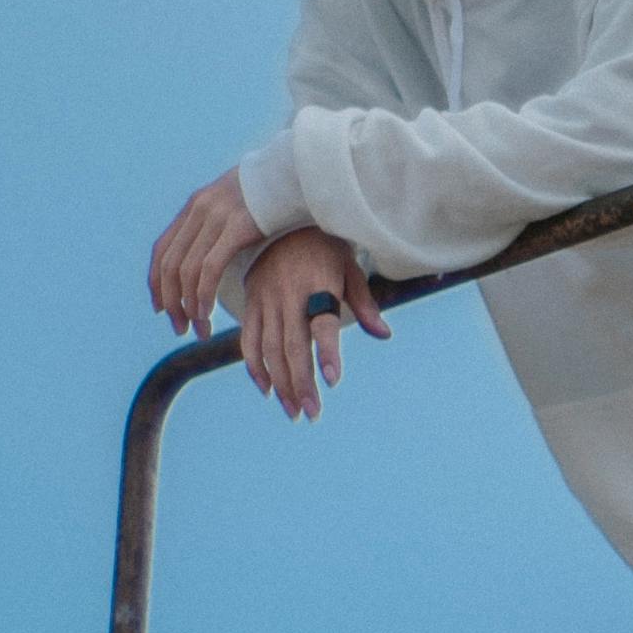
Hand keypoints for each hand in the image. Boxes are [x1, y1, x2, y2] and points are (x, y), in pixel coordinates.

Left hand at [149, 172, 265, 338]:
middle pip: (169, 265)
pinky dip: (202, 295)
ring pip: (186, 271)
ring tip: (197, 329)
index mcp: (196, 205)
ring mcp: (217, 217)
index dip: (156, 283)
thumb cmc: (278, 192)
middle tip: (179, 329)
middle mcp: (199, 209)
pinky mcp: (237, 227)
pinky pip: (209, 269)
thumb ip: (222, 221)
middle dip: (170, 301)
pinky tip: (206, 313)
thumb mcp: (239, 201)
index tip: (163, 309)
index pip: (162, 250)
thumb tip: (215, 246)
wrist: (301, 168)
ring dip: (187, 305)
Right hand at [237, 230, 392, 421]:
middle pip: (292, 346)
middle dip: (302, 383)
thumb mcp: (349, 267)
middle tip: (312, 414)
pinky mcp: (251, 303)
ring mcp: (266, 300)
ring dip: (281, 383)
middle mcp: (288, 295)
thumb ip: (364, 303)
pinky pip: (248, 340)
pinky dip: (255, 367)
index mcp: (318, 284)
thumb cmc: (324, 246)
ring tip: (294, 411)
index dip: (326, 351)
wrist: (280, 218)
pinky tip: (267, 389)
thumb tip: (384, 335)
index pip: (322, 323)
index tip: (332, 379)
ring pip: (269, 349)